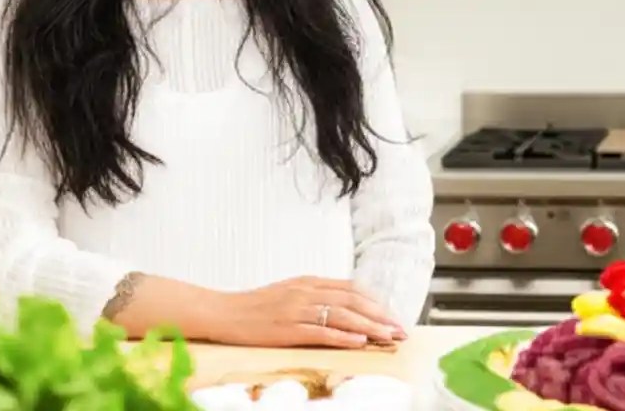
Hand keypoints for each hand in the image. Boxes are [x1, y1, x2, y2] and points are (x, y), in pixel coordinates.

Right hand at [209, 276, 406, 348]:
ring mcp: (297, 309)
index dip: (376, 302)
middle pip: (353, 301)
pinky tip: (359, 342)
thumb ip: (314, 295)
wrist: (223, 312)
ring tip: (389, 337)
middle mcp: (306, 292)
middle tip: (400, 329)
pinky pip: (321, 331)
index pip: (352, 289)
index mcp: (309, 282)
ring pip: (342, 316)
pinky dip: (343, 336)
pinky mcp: (287, 328)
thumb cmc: (255, 306)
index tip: (393, 315)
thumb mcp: (289, 292)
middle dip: (381, 315)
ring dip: (370, 327)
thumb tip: (343, 305)